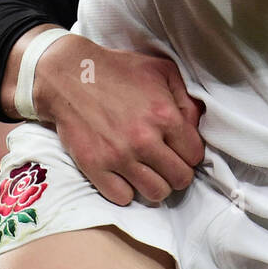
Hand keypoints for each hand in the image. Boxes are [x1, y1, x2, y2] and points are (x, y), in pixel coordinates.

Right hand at [33, 36, 204, 205]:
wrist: (70, 75)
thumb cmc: (119, 71)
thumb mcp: (163, 71)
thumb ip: (187, 100)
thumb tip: (197, 127)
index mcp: (164, 115)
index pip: (195, 155)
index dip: (190, 153)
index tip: (180, 149)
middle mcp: (144, 140)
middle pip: (180, 179)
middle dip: (178, 172)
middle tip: (167, 164)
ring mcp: (118, 156)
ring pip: (155, 194)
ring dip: (156, 185)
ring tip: (150, 172)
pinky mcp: (94, 166)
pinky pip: (122, 197)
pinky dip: (127, 191)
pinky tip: (125, 175)